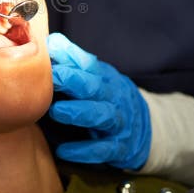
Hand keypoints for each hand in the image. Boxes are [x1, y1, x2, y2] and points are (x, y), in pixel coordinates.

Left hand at [47, 33, 150, 169]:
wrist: (144, 128)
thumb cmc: (106, 98)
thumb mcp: (95, 76)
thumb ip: (72, 60)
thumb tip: (50, 41)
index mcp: (104, 77)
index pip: (88, 64)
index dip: (70, 59)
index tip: (49, 55)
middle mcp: (113, 97)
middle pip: (95, 87)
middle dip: (74, 81)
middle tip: (53, 79)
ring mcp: (118, 122)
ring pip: (102, 116)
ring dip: (80, 113)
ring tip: (56, 111)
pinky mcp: (120, 148)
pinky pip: (103, 150)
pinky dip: (84, 151)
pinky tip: (62, 151)